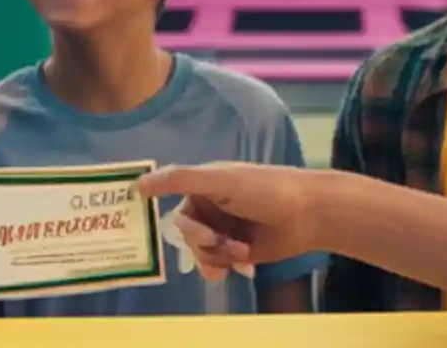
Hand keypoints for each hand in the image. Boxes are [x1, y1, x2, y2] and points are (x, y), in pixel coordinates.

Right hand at [135, 163, 319, 280]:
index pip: (174, 207)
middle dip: (203, 242)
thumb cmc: (265, 189)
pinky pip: (217, 265)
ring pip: (200, 253)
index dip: (177, 222)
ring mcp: (224, 231)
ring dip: (217, 256)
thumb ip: (179, 180)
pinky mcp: (238, 252)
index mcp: (202, 187)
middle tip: (219, 242)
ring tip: (241, 253)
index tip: (181, 231)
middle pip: (186, 235)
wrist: (310, 214)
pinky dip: (225, 267)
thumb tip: (137, 185)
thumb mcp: (219, 181)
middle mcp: (210, 209)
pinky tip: (243, 266)